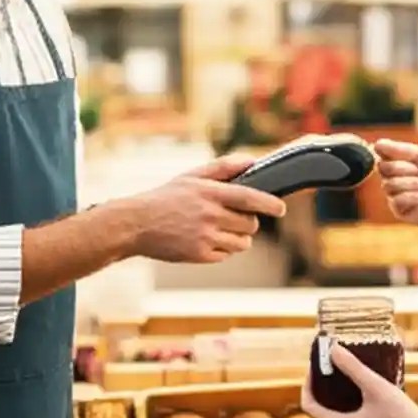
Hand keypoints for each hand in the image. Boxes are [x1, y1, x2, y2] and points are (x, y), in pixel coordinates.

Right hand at [127, 154, 287, 262]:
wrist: (136, 224)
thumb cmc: (165, 198)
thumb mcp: (191, 176)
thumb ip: (223, 167)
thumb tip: (252, 161)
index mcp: (210, 193)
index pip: (250, 198)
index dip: (270, 204)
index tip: (280, 208)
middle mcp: (210, 215)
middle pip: (250, 224)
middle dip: (247, 222)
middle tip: (233, 218)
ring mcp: (205, 237)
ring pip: (242, 243)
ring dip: (237, 238)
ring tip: (219, 230)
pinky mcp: (199, 255)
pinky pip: (225, 255)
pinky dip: (221, 250)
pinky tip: (204, 240)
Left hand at [301, 343, 417, 417]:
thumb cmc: (402, 414)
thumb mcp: (375, 386)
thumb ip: (352, 367)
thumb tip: (332, 349)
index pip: (310, 407)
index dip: (307, 387)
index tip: (314, 369)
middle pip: (324, 411)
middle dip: (323, 390)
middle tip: (329, 370)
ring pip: (339, 417)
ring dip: (337, 398)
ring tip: (345, 377)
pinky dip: (351, 406)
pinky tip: (364, 391)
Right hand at [375, 139, 417, 233]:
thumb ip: (402, 150)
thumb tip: (376, 144)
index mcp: (401, 165)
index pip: (382, 154)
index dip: (387, 151)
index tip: (398, 152)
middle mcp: (395, 179)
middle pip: (382, 167)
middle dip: (402, 168)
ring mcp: (395, 195)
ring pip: (387, 184)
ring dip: (409, 183)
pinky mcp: (398, 210)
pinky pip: (394, 199)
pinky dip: (410, 197)